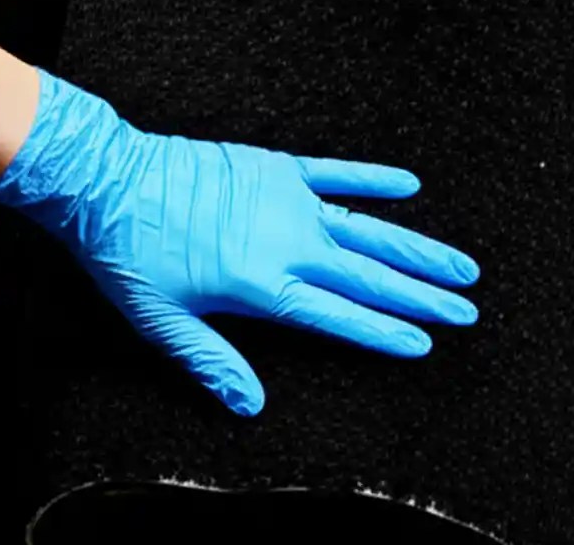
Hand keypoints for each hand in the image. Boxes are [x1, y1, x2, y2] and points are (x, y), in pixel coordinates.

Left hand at [0, 70, 479, 415]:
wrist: (107, 179)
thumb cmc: (130, 253)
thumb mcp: (162, 322)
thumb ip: (213, 362)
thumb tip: (251, 405)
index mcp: (265, 286)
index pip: (342, 316)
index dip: (386, 332)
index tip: (427, 343)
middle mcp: (290, 244)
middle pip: (371, 276)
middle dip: (422, 297)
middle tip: (466, 309)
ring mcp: (289, 201)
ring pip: (368, 230)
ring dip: (417, 249)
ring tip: (460, 265)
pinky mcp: (277, 167)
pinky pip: (337, 172)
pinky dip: (373, 179)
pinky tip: (410, 186)